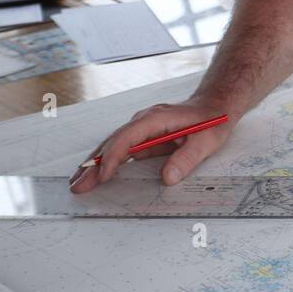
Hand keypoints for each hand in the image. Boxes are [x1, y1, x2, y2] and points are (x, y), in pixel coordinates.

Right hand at [68, 96, 235, 192]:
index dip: (114, 157)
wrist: (215, 106)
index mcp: (156, 119)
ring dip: (94, 165)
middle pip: (113, 142)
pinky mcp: (143, 137)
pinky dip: (107, 163)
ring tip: (78, 184)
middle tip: (78, 185)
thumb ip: (187, 159)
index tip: (104, 176)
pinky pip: (121, 150)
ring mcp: (142, 129)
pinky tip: (95, 176)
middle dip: (93, 165)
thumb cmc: (212, 120)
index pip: (127, 137)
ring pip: (112, 146)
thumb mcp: (206, 141)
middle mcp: (143, 121)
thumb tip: (167, 178)